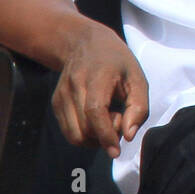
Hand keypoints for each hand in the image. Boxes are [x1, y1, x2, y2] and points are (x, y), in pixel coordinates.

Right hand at [52, 20, 149, 158]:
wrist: (84, 43)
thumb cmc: (117, 62)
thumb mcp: (137, 78)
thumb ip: (138, 107)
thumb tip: (128, 136)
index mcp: (97, 76)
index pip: (94, 111)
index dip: (105, 134)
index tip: (116, 150)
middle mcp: (74, 86)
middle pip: (84, 128)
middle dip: (104, 136)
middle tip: (119, 119)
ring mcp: (61, 95)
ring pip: (74, 134)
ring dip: (94, 138)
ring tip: (107, 117)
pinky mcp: (56, 103)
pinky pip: (69, 131)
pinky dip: (84, 134)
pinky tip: (95, 118)